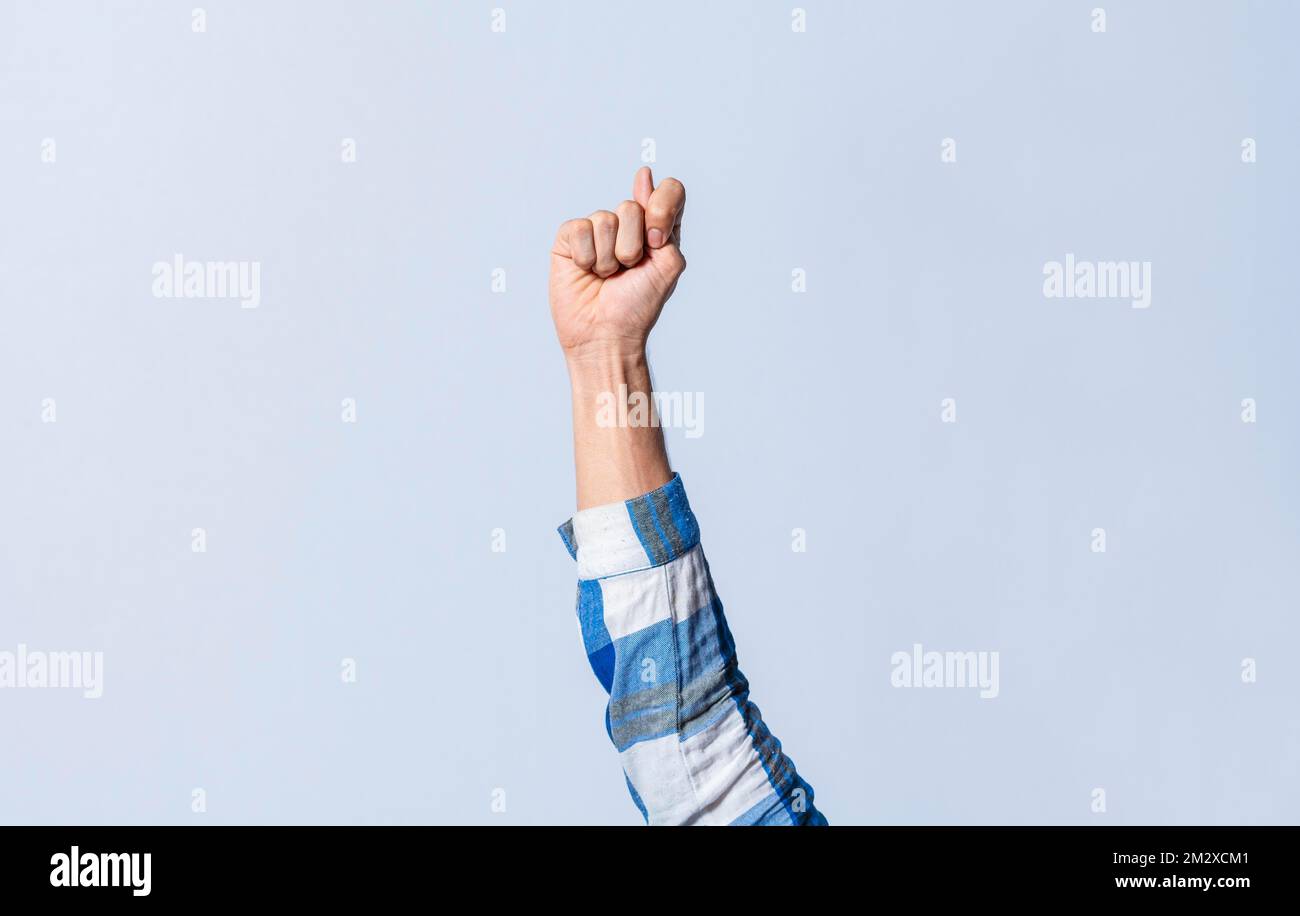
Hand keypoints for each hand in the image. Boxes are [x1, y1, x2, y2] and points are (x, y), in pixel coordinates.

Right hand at [549, 167, 685, 359]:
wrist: (605, 335)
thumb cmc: (637, 306)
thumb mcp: (669, 265)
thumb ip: (666, 221)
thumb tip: (643, 176)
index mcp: (658, 229)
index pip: (669, 191)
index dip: (663, 207)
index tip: (656, 240)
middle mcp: (628, 226)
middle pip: (631, 207)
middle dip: (631, 247)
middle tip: (626, 271)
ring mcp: (597, 230)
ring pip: (605, 219)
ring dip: (608, 258)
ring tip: (605, 276)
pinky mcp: (569, 239)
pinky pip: (580, 228)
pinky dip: (587, 257)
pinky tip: (586, 271)